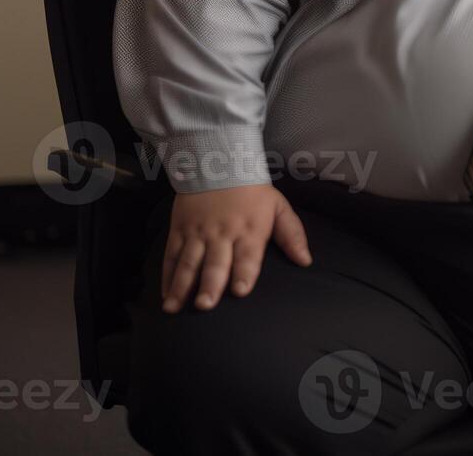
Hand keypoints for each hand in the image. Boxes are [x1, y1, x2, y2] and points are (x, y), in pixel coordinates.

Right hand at [161, 183, 311, 312]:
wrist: (219, 164)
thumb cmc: (253, 192)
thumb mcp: (279, 207)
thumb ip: (292, 235)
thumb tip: (305, 261)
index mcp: (250, 230)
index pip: (248, 255)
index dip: (245, 273)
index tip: (240, 291)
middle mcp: (223, 234)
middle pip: (215, 262)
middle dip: (210, 284)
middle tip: (205, 304)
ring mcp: (198, 233)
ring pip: (189, 262)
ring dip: (182, 286)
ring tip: (175, 308)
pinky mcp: (180, 230)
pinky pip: (172, 255)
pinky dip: (167, 276)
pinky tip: (167, 295)